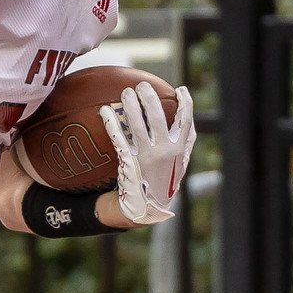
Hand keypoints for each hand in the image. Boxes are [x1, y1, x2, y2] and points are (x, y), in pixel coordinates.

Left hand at [100, 83, 195, 226]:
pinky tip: (104, 110)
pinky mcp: (129, 162)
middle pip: (159, 117)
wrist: (147, 207)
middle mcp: (165, 151)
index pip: (186, 121)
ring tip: (125, 91)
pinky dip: (111, 122)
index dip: (185, 103)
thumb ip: (185, 143)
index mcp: (179, 149)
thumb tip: (188, 119)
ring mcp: (146, 157)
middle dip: (150, 97)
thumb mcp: (180, 164)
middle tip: (142, 85)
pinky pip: (119, 138)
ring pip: (138, 125)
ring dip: (131, 105)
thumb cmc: (163, 181)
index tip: (180, 89)